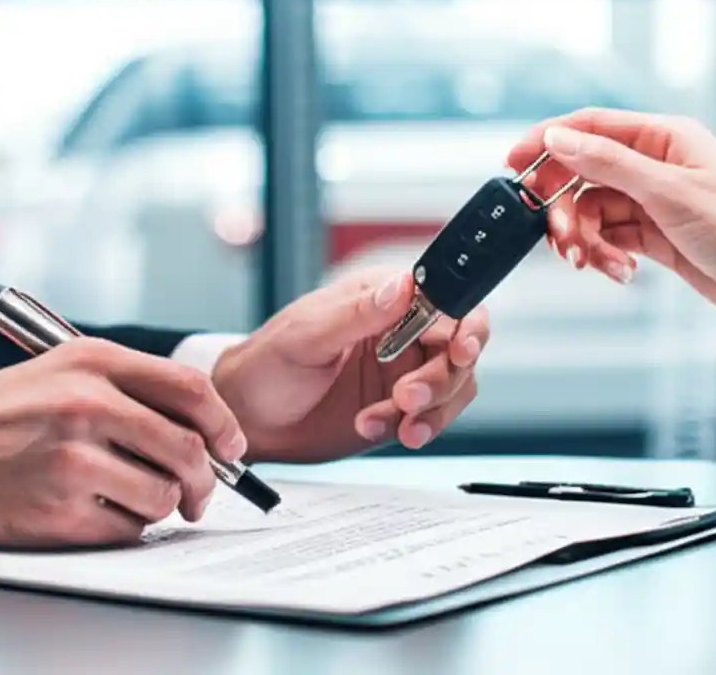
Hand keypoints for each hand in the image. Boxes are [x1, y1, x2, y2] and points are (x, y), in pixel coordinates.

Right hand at [0, 339, 246, 546]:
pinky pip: (127, 529)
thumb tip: (204, 430)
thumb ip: (132, 389)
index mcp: (95, 363)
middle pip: (188, 449)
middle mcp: (88, 404)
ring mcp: (73, 458)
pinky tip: (95, 513)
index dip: (224, 424)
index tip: (231, 448)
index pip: (193, 390)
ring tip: (132, 500)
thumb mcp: (63, 371)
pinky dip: (124, 528)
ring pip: (163, 494)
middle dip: (206, 481)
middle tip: (200, 493)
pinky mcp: (58, 510)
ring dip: (160, 506)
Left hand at [213, 270, 488, 462]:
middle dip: (441, 378)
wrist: (249, 420)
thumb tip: (401, 286)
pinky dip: (417, 428)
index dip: (466, 324)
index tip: (461, 350)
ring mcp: (404, 371)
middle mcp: (402, 331)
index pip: (446, 300)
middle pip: (458, 349)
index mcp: (383, 297)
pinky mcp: (401, 409)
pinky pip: (431, 417)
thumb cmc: (266, 366)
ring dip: (433, 409)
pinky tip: (380, 429)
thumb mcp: (307, 335)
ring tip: (395, 422)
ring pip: (454, 386)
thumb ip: (358, 314)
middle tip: (407, 398)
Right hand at [507, 107, 715, 360]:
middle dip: (564, 206)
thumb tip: (558, 137)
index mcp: (663, 137)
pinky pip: (610, 239)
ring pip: (593, 212)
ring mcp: (654, 202)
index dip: (546, 141)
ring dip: (584, 239)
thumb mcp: (669, 192)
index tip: (512, 164)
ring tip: (592, 263)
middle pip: (583, 174)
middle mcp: (655, 165)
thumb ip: (608, 164)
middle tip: (559, 237)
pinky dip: (606, 255)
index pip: (589, 127)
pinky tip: (619, 272)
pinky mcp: (656, 237)